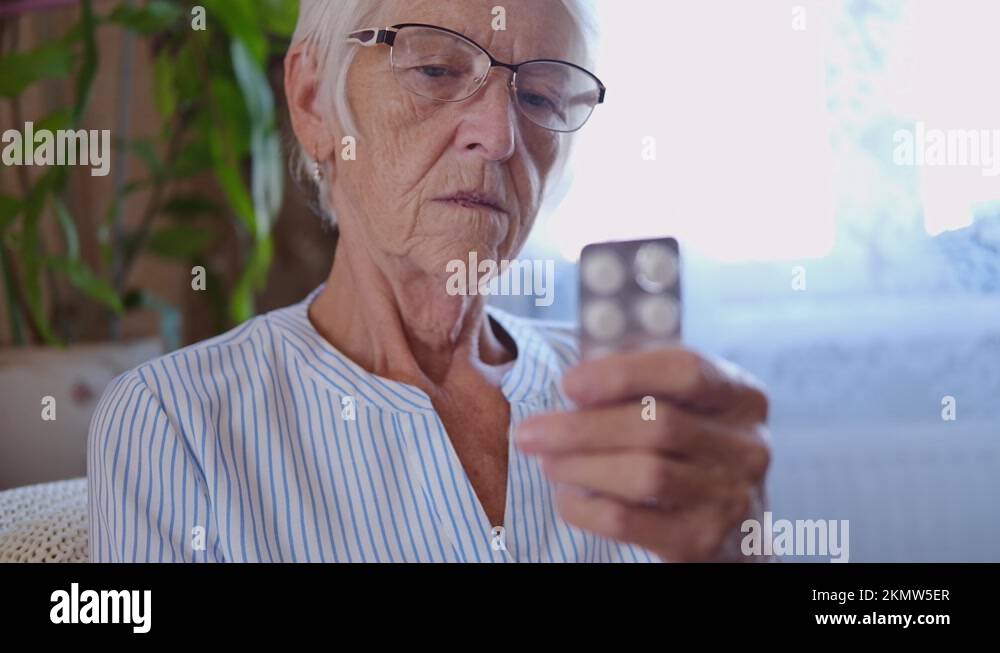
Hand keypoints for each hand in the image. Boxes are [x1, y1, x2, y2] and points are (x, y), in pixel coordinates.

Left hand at [515, 347, 770, 561]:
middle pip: (658, 425)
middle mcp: (747, 446)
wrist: (731, 528)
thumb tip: (573, 382)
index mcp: (742, 397)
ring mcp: (731, 497)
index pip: (687, 371)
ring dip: (581, 466)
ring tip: (547, 463)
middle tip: (531, 431)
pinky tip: (567, 498)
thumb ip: (640, 384)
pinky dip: (587, 508)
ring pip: (644, 474)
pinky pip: (631, 521)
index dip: (623, 374)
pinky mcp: (704, 541)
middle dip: (582, 427)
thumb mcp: (682, 407)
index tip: (568, 383)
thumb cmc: (688, 451)